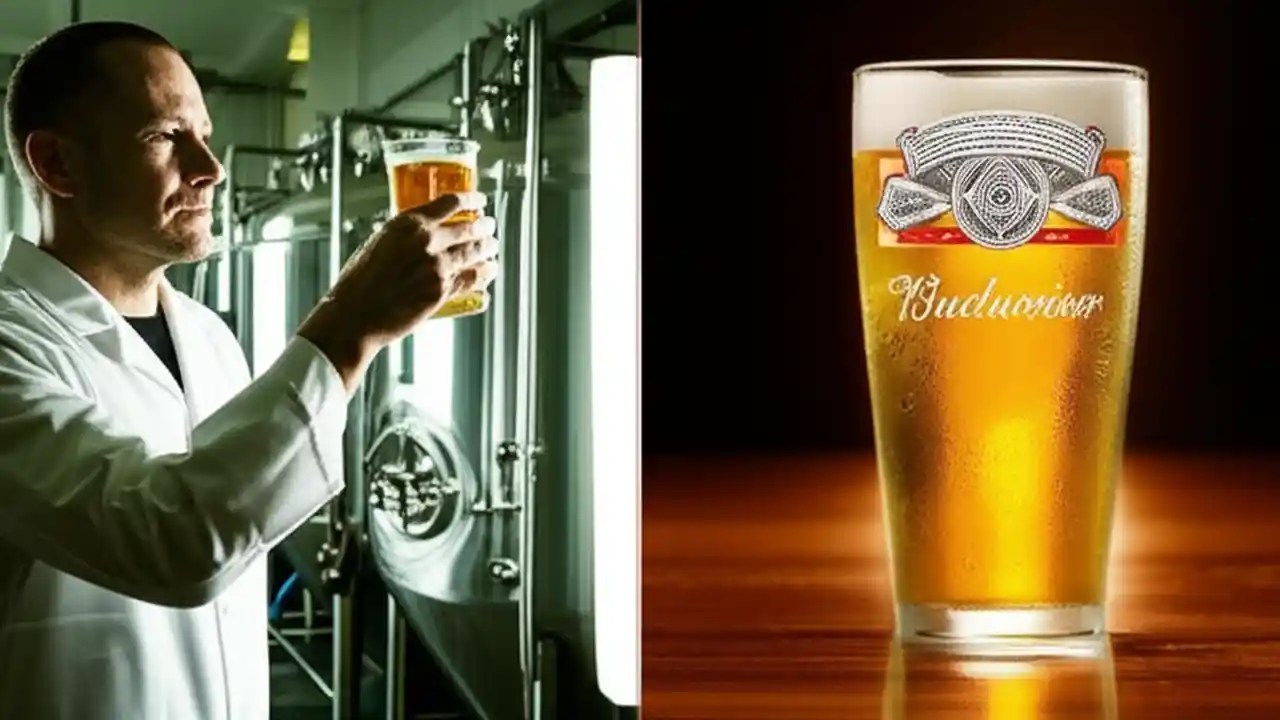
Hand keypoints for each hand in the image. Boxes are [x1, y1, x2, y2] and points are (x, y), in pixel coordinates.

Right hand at [296, 191, 498, 390]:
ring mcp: (437, 267)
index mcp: (408, 224)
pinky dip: (484, 275)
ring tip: (492, 247)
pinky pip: (473, 279)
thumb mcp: (379, 243)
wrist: (355, 315)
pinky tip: (488, 272)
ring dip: (488, 248)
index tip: (481, 200)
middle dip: (485, 225)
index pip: (450, 203)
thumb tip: (425, 232)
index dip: (471, 199)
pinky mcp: (443, 292)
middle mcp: (426, 241)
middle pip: (469, 227)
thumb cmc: (359, 281)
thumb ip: (405, 235)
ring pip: (475, 252)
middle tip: (490, 226)